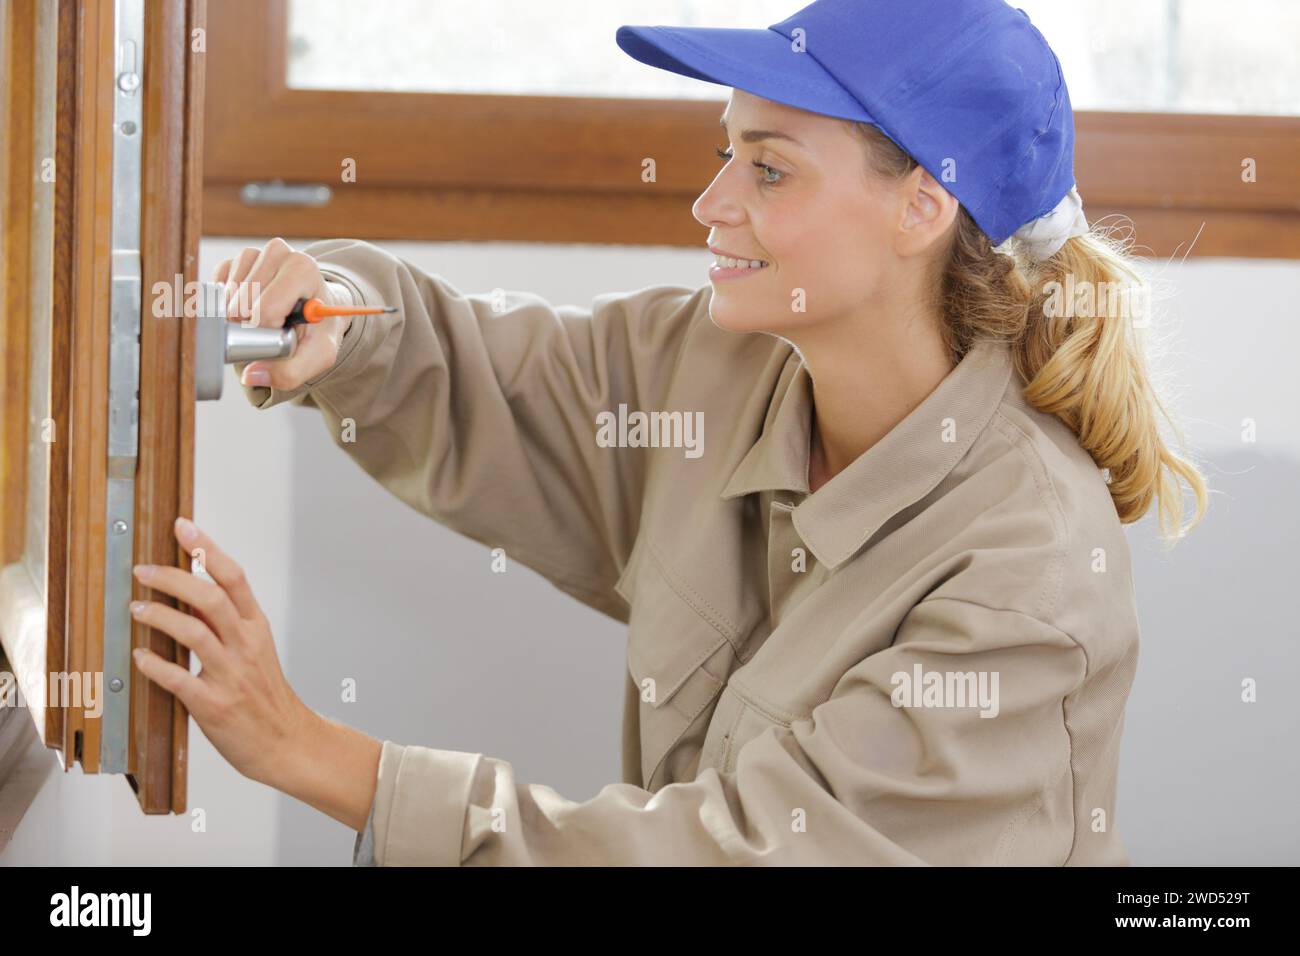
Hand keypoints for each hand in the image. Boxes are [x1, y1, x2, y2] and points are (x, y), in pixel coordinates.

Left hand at [130, 518, 381, 832]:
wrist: (287, 742)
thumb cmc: (267, 697)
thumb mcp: (256, 650)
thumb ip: (227, 623)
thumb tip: (189, 592)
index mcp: (257, 628)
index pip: (234, 577)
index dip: (207, 548)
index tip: (183, 526)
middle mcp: (245, 646)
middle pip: (210, 597)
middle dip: (173, 577)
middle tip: (143, 569)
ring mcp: (231, 675)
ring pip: (193, 633)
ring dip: (159, 616)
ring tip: (136, 607)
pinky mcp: (214, 705)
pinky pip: (179, 679)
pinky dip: (155, 665)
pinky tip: (139, 657)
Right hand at [213, 237, 352, 390]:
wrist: (317, 312)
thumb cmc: (318, 331)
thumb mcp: (318, 355)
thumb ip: (290, 372)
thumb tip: (250, 375)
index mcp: (303, 268)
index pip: (265, 308)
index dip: (268, 331)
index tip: (282, 333)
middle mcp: (278, 252)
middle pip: (242, 303)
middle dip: (251, 325)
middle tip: (273, 327)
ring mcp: (254, 253)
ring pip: (227, 296)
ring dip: (238, 316)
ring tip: (263, 318)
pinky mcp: (234, 261)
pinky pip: (217, 287)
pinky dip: (227, 305)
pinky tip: (248, 309)